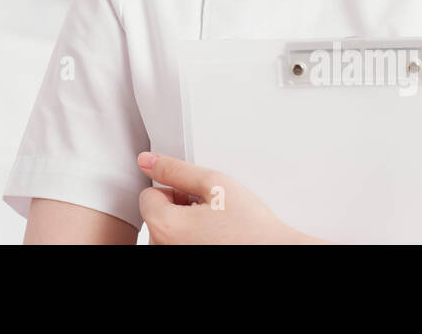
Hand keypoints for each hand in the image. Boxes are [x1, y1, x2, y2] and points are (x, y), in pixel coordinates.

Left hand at [136, 152, 328, 244]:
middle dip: (178, 208)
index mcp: (164, 226)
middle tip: (210, 212)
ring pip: (166, 233)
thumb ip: (176, 169)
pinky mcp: (181, 262)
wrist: (274, 251)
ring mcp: (171, 258)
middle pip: (156, 215)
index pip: (148, 195)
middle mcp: (162, 248)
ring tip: (214, 228)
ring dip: (183, 226)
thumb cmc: (250, 227)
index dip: (175, 190)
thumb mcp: (214, 183)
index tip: (197, 197)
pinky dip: (188, 240)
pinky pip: (176, 245)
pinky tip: (212, 239)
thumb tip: (147, 160)